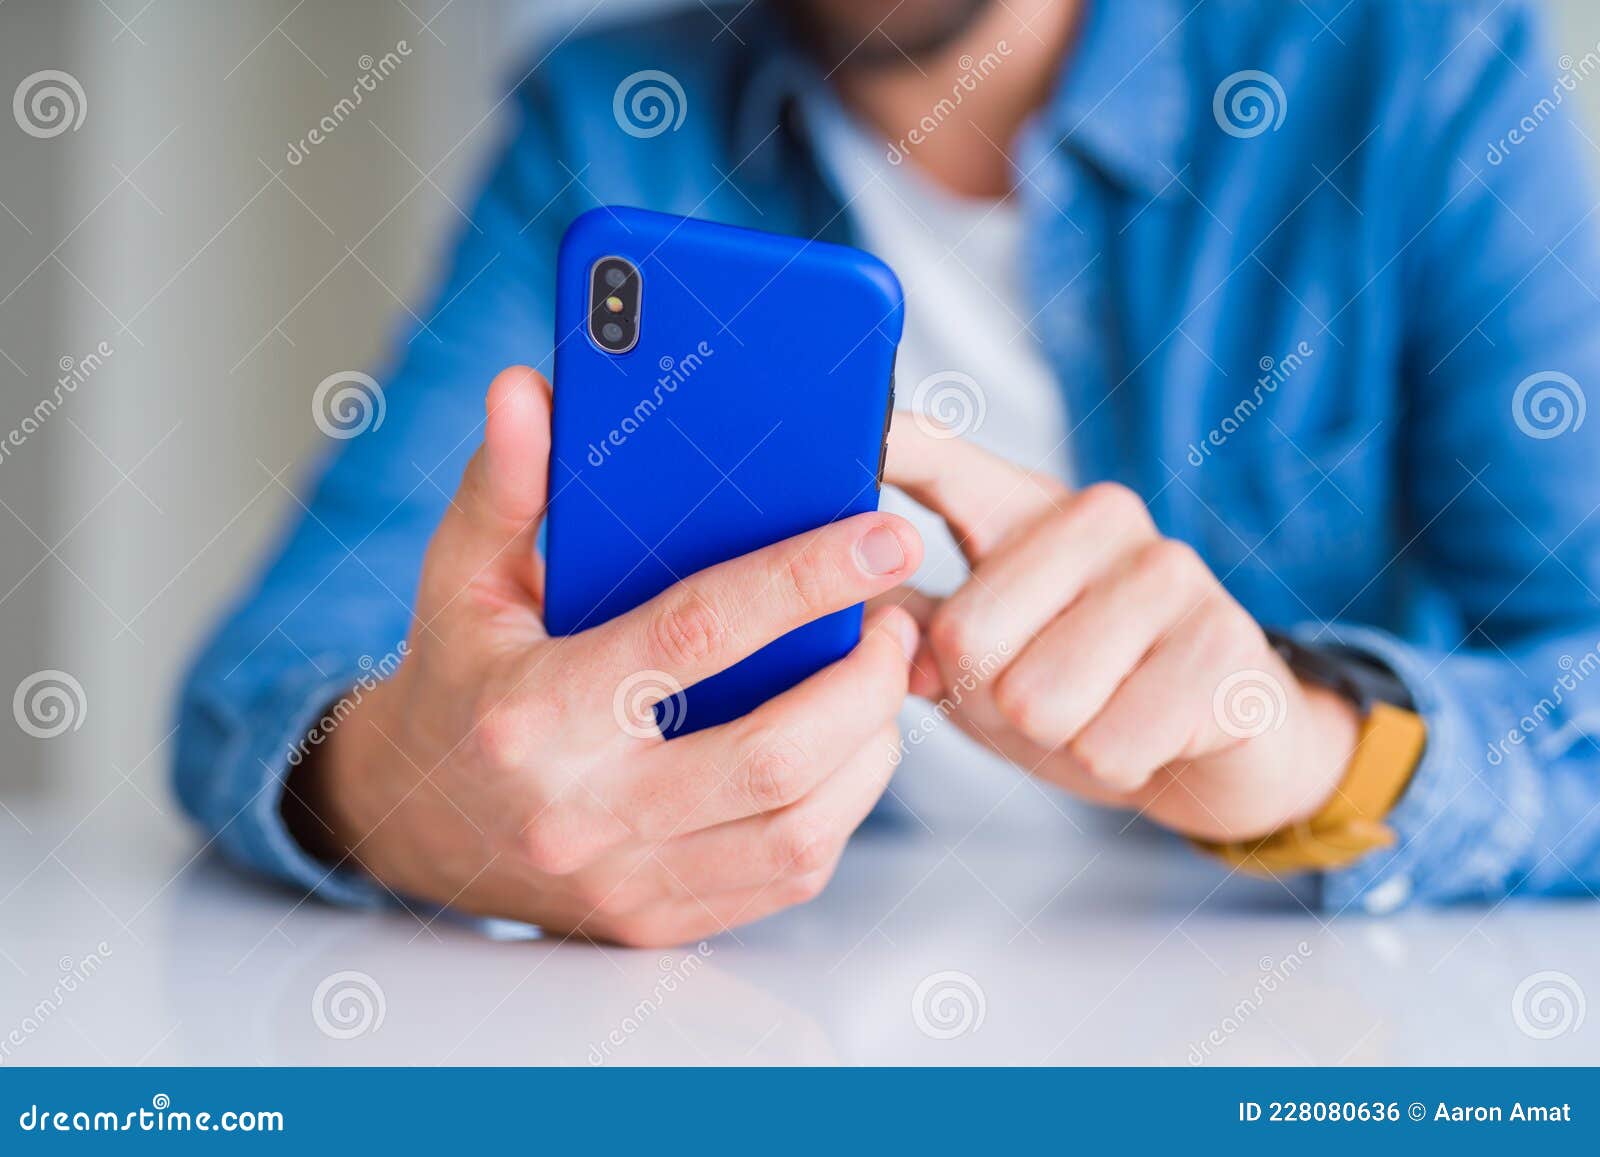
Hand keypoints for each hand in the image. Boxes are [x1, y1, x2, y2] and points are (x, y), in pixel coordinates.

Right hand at [290, 366, 923, 946]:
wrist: (411, 822)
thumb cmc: (455, 684)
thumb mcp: (459, 580)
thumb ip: (503, 486)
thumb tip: (528, 391)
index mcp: (538, 713)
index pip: (695, 636)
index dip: (802, 579)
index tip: (883, 534)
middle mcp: (585, 811)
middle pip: (774, 753)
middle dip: (865, 680)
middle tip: (896, 617)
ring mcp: (627, 881)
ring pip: (800, 829)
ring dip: (869, 746)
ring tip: (878, 678)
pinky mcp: (659, 922)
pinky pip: (788, 877)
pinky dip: (841, 807)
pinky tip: (843, 747)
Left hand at [877, 419, 1360, 843]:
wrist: (1217, 742)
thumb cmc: (1078, 690)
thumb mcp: (981, 655)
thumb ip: (909, 624)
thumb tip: (831, 605)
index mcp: (1023, 509)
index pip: (943, 462)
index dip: (893, 447)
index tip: (845, 427)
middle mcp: (1097, 515)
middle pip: (967, 639)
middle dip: (986, 703)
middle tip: (1036, 701)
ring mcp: (1169, 568)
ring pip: (1036, 700)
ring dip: (1053, 740)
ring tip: (1094, 713)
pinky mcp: (1223, 640)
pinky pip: (1108, 744)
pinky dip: (1113, 766)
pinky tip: (1148, 733)